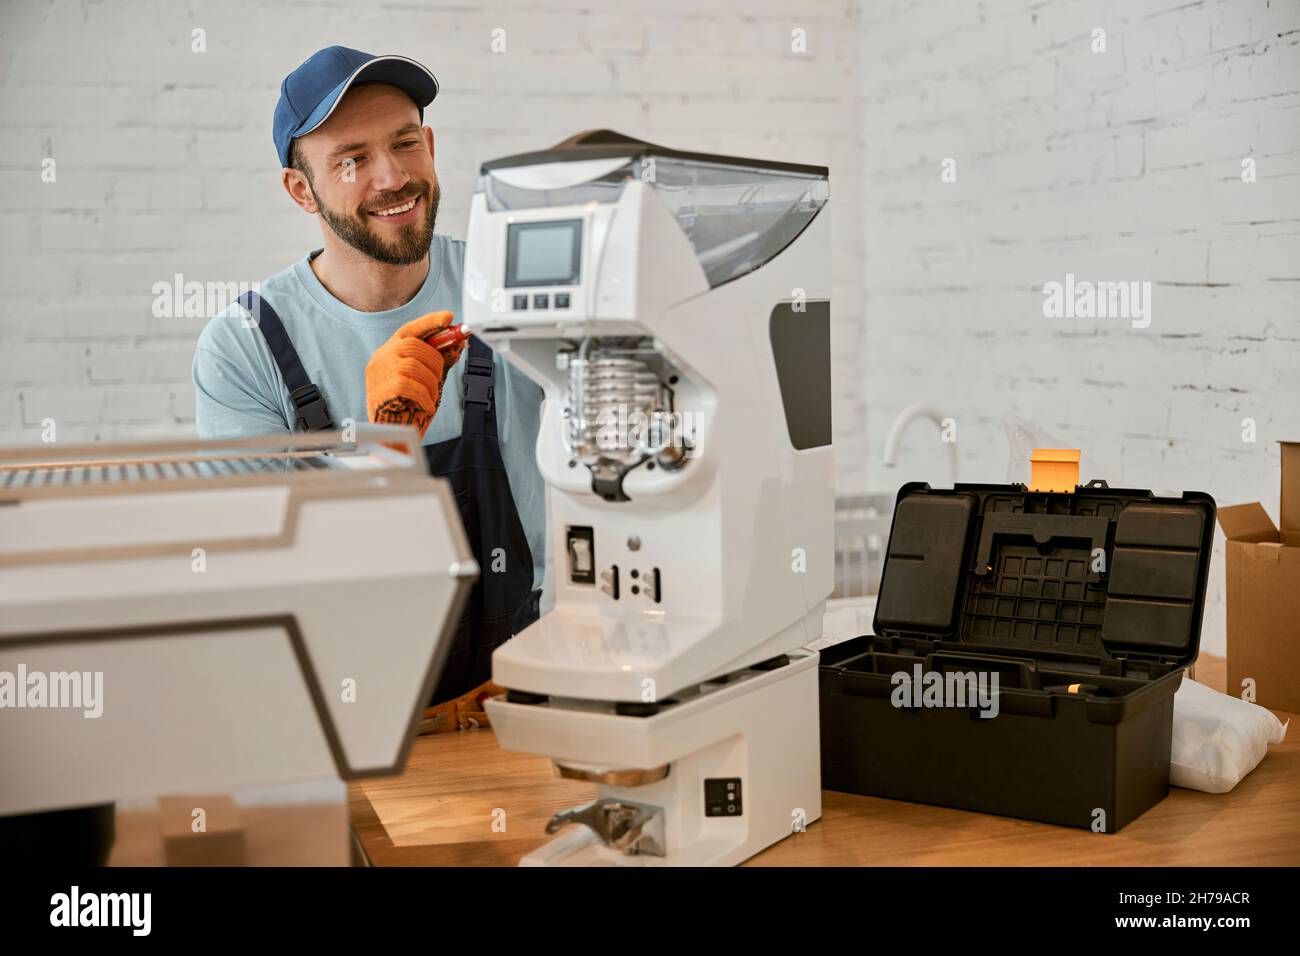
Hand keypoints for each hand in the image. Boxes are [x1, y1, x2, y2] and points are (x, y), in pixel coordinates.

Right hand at [365, 311, 468, 436]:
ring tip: (430, 396)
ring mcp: (379, 373)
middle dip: (435, 362)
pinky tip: (426, 405)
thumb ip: (439, 361)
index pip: (409, 329)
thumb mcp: (426, 380)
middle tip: (438, 379)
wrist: (393, 437)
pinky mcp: (381, 390)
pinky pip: (412, 385)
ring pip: (415, 365)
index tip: (448, 317)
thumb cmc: (409, 406)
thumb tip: (458, 344)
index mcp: (389, 352)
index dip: (430, 322)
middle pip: (415, 345)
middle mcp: (380, 358)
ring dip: (431, 383)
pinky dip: (425, 396)